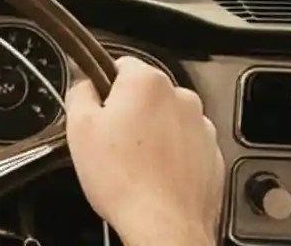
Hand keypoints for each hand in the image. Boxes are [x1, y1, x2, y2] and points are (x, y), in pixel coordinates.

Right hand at [65, 56, 223, 245]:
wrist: (164, 226)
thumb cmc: (124, 181)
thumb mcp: (79, 129)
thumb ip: (79, 92)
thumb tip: (84, 83)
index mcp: (147, 83)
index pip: (121, 65)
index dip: (104, 87)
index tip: (97, 108)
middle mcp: (181, 98)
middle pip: (146, 94)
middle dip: (129, 112)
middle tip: (111, 142)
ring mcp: (201, 127)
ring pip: (167, 120)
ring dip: (152, 134)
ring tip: (134, 165)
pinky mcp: (212, 154)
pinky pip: (185, 145)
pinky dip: (171, 155)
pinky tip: (155, 176)